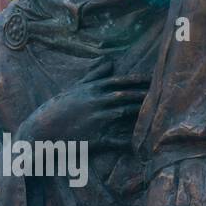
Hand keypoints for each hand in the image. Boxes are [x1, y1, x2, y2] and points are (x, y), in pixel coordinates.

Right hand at [20, 59, 148, 150]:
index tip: (155, 77)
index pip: (120, 81)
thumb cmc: (57, 109)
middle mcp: (96, 102)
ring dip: (142, 112)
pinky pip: (117, 140)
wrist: (40, 131)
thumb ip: (94, 75)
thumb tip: (109, 61)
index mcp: (92, 89)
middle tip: (165, 92)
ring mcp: (96, 120)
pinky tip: (143, 143)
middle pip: (126, 95)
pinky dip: (130, 142)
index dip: (139, 80)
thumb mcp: (75, 89)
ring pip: (125, 113)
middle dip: (146, 94)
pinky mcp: (95, 138)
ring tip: (158, 112)